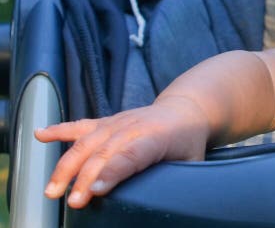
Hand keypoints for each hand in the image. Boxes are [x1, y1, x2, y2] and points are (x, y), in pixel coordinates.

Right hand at [34, 95, 210, 208]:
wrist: (186, 110)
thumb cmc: (188, 141)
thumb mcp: (192, 163)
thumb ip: (179, 182)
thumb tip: (172, 206)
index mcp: (156, 137)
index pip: (131, 155)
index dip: (112, 172)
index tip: (95, 191)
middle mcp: (133, 127)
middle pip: (103, 152)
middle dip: (85, 178)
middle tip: (73, 202)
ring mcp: (117, 122)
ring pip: (86, 142)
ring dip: (67, 165)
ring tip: (52, 190)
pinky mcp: (106, 121)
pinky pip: (80, 125)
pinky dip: (59, 130)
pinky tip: (39, 135)